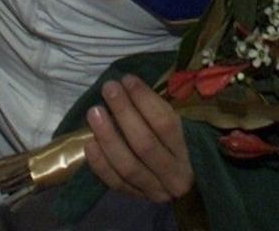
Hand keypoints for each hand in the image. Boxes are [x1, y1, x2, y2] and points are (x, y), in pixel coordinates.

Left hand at [83, 76, 193, 204]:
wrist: (180, 183)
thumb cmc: (177, 146)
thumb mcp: (179, 126)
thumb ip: (157, 110)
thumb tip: (128, 84)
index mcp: (189, 152)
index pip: (166, 124)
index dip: (145, 100)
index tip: (128, 79)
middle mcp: (175, 175)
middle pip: (145, 144)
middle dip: (124, 113)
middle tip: (109, 89)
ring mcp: (155, 190)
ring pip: (128, 165)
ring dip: (108, 137)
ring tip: (94, 112)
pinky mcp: (136, 198)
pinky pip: (115, 182)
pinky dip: (100, 164)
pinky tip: (89, 144)